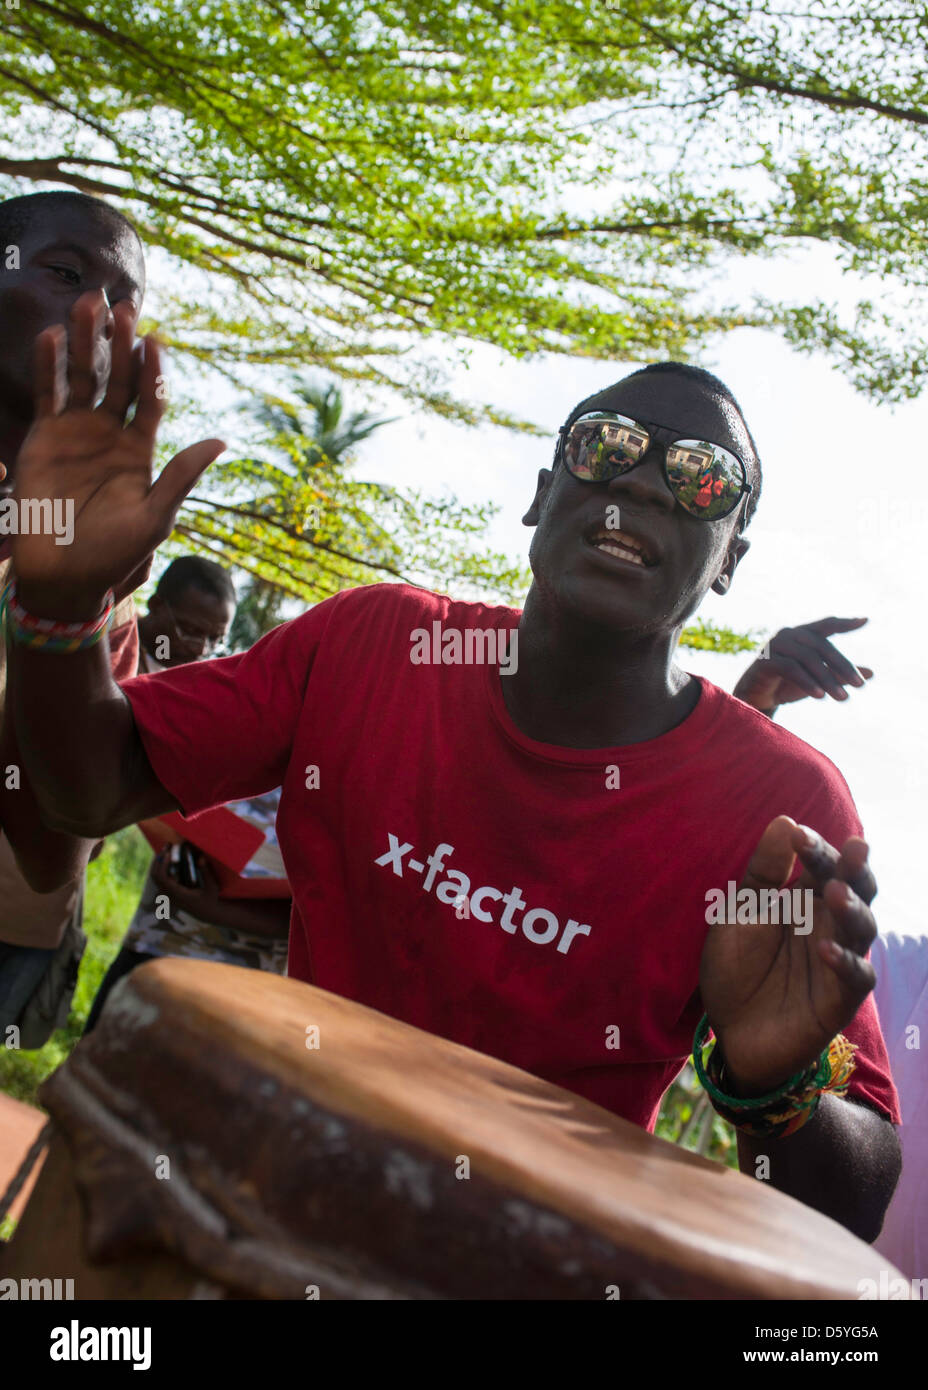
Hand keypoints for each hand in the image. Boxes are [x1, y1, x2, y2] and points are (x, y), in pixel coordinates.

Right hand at [11, 291, 223, 619]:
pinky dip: (48, 365)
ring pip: (83, 375)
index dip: (153, 371)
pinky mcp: (45, 435)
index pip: (150, 399)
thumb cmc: (114, 552)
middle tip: (123, 305)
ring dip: (84, 341)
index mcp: (141, 448)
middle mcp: (111, 433)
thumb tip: (221, 440)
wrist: (63, 574)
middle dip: (120, 342)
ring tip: (88, 304)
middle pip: (117, 377)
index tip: (155, 341)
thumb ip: (181, 476)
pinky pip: (48, 393)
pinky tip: (50, 336)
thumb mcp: (155, 517)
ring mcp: (77, 431)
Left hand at [150, 845, 229, 926]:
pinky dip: (161, 868)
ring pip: (156, 878)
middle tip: (166, 847)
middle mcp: (169, 896)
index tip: (169, 853)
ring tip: (167, 850)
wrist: (207, 913)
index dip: (163, 864)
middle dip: (159, 860)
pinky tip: (169, 859)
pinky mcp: (168, 894)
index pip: (163, 878)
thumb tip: (201, 857)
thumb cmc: (211, 898)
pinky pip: (160, 879)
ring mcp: (167, 896)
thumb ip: (206, 871)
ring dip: (159, 863)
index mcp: (178, 894)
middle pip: (155, 876)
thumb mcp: (212, 886)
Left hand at [699, 816, 876, 1094]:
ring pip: (862, 927)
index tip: (798, 834)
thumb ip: (764, 872)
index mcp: (805, 899)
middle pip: (856, 889)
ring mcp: (838, 960)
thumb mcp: (741, 914)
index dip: (815, 847)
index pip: (822, 864)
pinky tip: (824, 948)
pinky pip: (855, 977)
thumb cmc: (736, 967)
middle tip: (854, 846)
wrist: (729, 1029)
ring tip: (833, 892)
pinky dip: (843, 962)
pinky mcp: (840, 998)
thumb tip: (786, 820)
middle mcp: (828, 924)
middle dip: (855, 868)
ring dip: (851, 907)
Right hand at [733, 617, 872, 712]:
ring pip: (808, 658)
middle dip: (843, 666)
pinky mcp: (765, 660)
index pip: (827, 624)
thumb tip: (871, 674)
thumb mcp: (818, 680)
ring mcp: (775, 645)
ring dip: (828, 679)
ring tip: (843, 697)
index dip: (845, 623)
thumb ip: (840, 675)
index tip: (866, 620)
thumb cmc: (787, 686)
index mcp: (802, 634)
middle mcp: (789, 634)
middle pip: (822, 646)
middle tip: (861, 685)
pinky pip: (791, 669)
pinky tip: (820, 696)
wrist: (756, 699)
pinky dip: (807, 682)